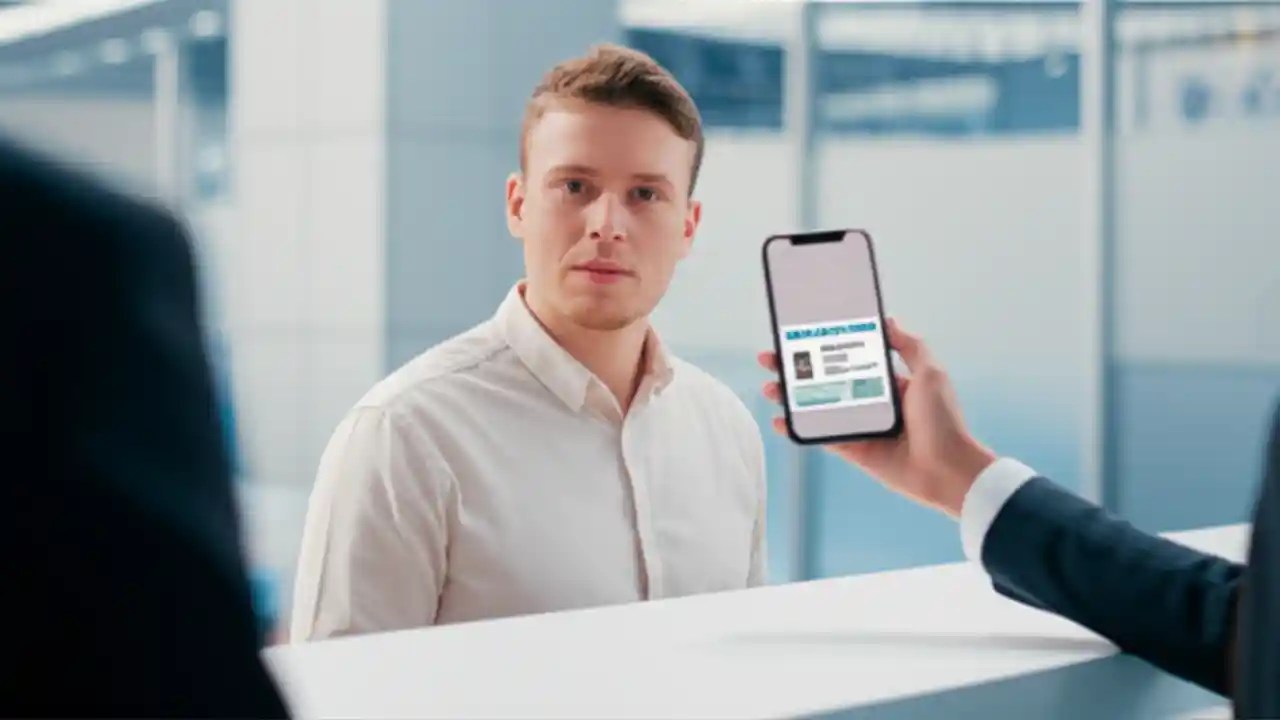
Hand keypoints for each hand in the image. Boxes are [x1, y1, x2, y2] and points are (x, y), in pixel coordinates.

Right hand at [758, 318, 996, 517]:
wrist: (949, 470)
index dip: (824, 348)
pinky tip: (780, 420)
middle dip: (797, 370)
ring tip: (770, 388)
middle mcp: (872, 402)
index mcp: (889, 382)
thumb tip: (889, 320)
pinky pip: (821, 437)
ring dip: (791, 398)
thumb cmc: (944, 421)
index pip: (849, 359)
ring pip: (817, 407)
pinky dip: (799, 429)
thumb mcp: (931, 372)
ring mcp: (861, 426)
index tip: (801, 336)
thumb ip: (909, 346)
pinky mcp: (855, 450)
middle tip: (772, 359)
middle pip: (825, 381)